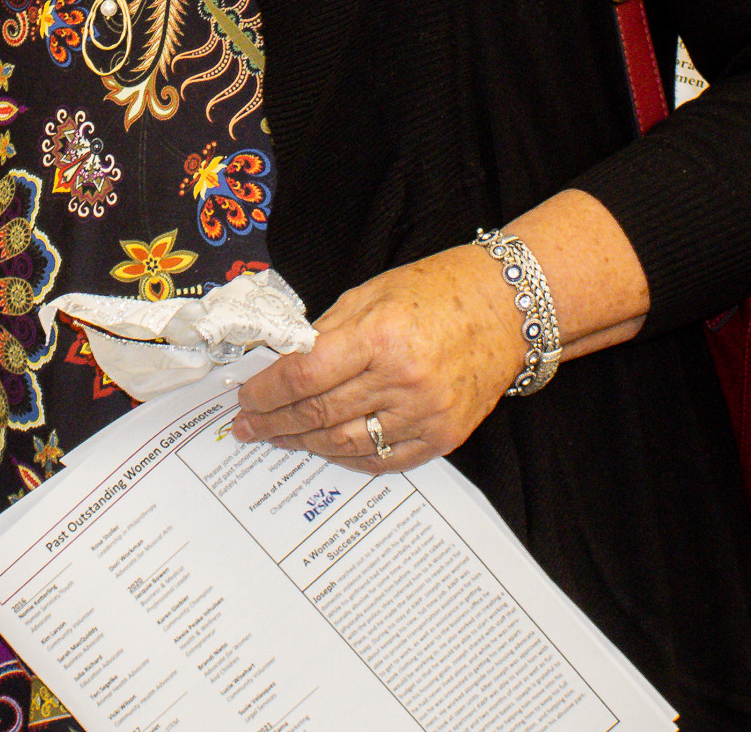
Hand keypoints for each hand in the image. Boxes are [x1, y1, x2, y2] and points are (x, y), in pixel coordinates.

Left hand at [229, 243, 523, 474]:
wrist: (506, 308)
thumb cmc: (436, 292)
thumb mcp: (371, 293)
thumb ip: (326, 331)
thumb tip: (282, 364)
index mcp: (379, 334)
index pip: (303, 374)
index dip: (265, 392)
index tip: (244, 399)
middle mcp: (402, 378)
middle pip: (318, 413)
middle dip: (274, 422)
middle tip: (248, 426)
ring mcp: (425, 412)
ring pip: (344, 443)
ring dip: (304, 443)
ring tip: (280, 437)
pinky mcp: (443, 436)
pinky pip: (382, 459)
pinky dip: (347, 457)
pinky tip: (325, 448)